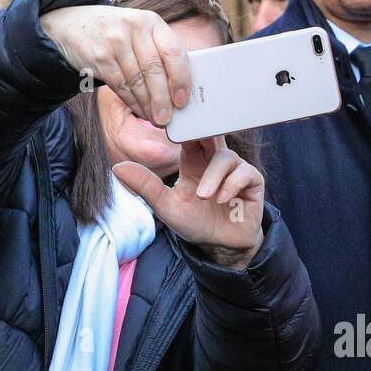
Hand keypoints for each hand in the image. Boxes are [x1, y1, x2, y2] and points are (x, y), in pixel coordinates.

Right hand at [40, 4, 188, 126]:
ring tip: (156, 119)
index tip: (182, 100)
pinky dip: (133, 103)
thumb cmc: (118, 34)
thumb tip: (181, 92)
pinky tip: (141, 111)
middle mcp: (134, 27)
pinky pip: (121, 86)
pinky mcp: (98, 56)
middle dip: (163, 100)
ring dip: (148, 105)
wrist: (72, 24)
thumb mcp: (141, 33)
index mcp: (152, 21)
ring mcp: (114, 41)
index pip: (174, 51)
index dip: (180, 78)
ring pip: (137, 81)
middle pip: (154, 70)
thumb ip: (160, 53)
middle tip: (168, 119)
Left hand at [112, 137, 264, 269]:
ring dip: (213, 176)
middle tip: (193, 136)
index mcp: (193, 162)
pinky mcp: (253, 182)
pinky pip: (245, 172)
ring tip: (204, 196)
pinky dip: (232, 184)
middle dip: (203, 134)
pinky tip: (222, 199)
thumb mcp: (166, 206)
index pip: (189, 136)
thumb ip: (145, 186)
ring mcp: (236, 170)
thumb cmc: (194, 223)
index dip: (183, 128)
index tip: (172, 123)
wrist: (221, 247)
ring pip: (225, 157)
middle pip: (212, 135)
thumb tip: (117, 167)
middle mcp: (215, 161)